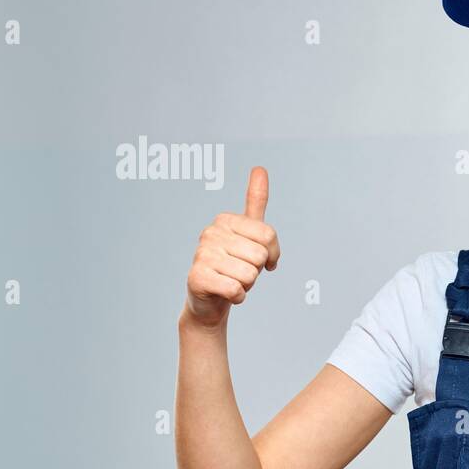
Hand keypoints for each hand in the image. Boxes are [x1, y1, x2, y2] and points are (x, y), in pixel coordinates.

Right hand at [183, 166, 280, 328]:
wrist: (211, 300)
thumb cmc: (234, 264)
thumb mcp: (250, 233)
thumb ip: (255, 202)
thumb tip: (260, 168)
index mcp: (225, 220)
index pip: (268, 236)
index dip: (272, 254)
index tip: (262, 260)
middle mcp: (210, 233)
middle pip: (260, 256)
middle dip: (257, 271)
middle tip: (240, 272)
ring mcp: (201, 254)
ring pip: (250, 274)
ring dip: (247, 285)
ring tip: (231, 280)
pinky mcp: (197, 278)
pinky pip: (236, 290)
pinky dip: (237, 297)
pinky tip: (225, 294)